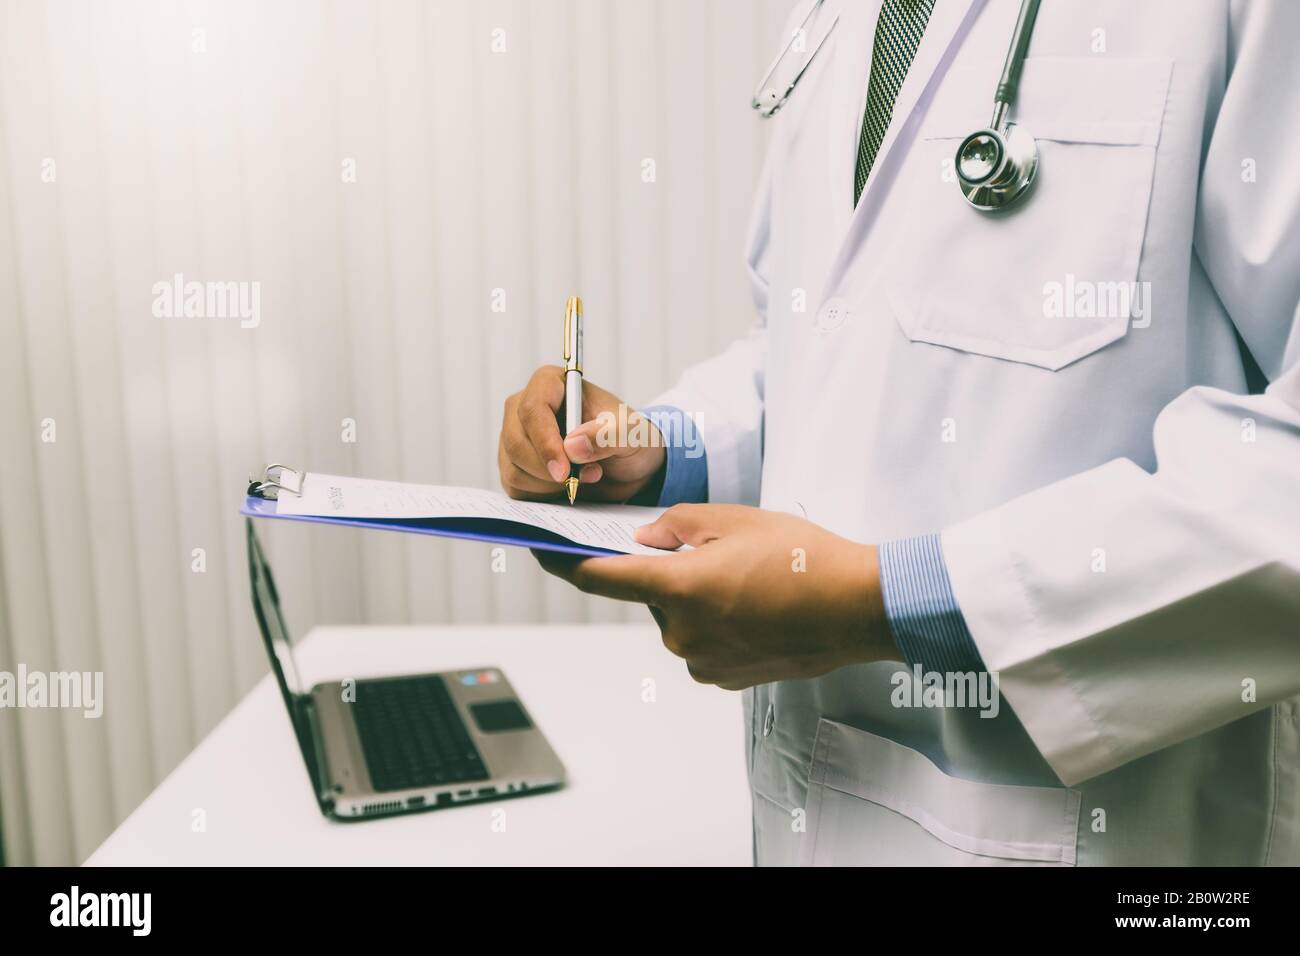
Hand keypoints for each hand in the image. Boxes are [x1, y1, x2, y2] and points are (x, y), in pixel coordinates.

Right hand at [499, 366, 665, 502]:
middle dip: (549, 469)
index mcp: (550, 384)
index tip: (565, 470)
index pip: (533, 409)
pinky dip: (543, 494)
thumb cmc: (626, 436)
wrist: (626, 463)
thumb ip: (608, 435)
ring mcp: (515, 436)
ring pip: (513, 467)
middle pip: (516, 441)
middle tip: (586, 476)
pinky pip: (515, 486)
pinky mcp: (514, 465)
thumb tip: (572, 446)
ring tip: (583, 476)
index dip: (546, 442)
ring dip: (550, 484)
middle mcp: (525, 407)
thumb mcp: (631, 433)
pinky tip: (566, 487)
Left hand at [535, 504, 899, 689]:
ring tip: (750, 582)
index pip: (599, 578)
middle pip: (650, 596)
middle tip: (718, 553)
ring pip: (678, 619)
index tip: (541, 549)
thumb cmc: (803, 558)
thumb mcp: (735, 519)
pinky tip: (756, 609)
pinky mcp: (723, 677)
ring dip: (696, 599)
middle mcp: (680, 632)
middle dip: (671, 572)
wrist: (857, 608)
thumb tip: (645, 540)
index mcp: (677, 588)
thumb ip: (677, 524)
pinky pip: (701, 642)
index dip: (564, 562)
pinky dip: (716, 623)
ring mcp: (701, 660)